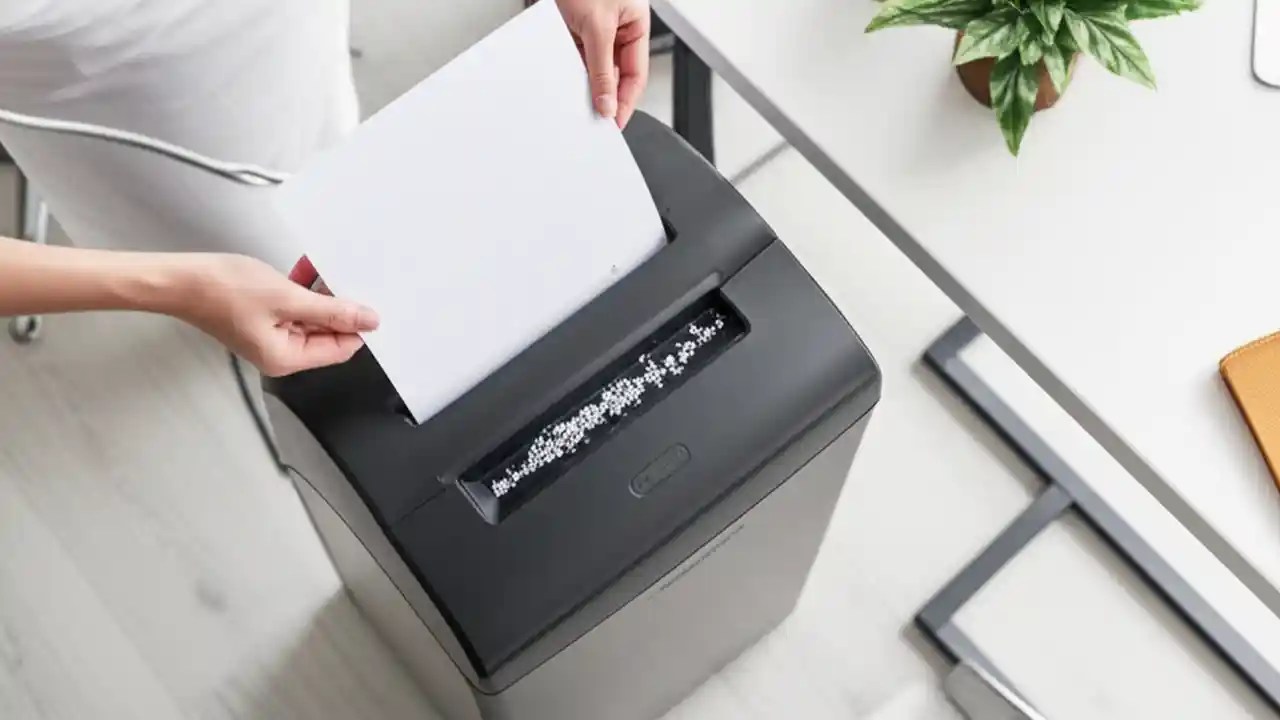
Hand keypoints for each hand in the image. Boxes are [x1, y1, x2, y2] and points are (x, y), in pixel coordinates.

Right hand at [171, 254, 377, 376]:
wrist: (180, 279)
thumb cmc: (226, 290)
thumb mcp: (287, 298)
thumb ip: (332, 312)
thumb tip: (370, 322)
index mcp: (288, 359)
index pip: (341, 349)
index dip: (356, 325)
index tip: (367, 298)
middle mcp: (282, 354)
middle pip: (327, 333)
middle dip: (335, 306)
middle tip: (336, 278)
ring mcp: (271, 336)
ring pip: (312, 317)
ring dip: (317, 294)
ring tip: (313, 272)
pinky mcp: (263, 319)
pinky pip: (294, 308)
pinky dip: (300, 291)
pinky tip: (301, 272)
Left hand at [555, 0, 650, 127]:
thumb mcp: (598, 27)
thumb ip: (602, 68)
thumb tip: (607, 102)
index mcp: (636, 26)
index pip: (635, 76)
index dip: (625, 103)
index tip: (613, 123)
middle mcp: (618, 29)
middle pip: (614, 75)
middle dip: (604, 96)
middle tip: (593, 119)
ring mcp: (595, 30)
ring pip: (592, 68)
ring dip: (584, 83)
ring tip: (576, 101)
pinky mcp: (574, 28)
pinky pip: (574, 57)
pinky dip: (569, 70)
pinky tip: (564, 81)